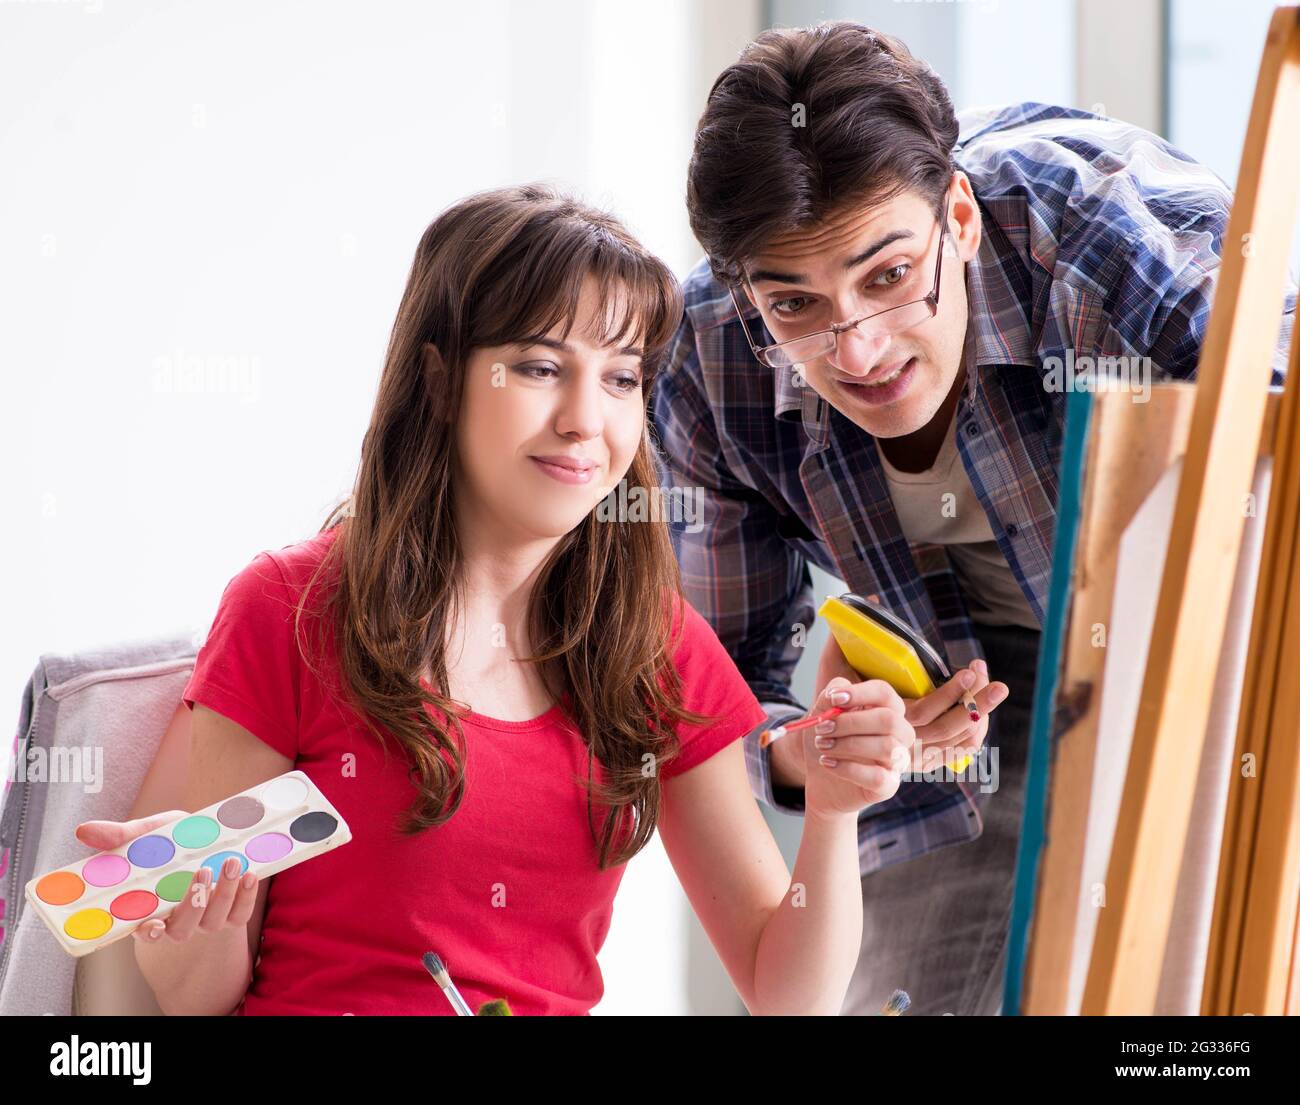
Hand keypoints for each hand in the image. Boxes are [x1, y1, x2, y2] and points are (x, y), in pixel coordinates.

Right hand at [75, 813, 260, 943]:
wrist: (208, 840)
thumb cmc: (169, 843)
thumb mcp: (146, 835)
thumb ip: (120, 836)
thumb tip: (83, 831)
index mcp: (150, 909)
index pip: (145, 932)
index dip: (149, 933)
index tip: (153, 925)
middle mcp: (178, 920)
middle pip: (184, 927)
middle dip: (195, 902)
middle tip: (202, 870)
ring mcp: (207, 919)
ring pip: (215, 919)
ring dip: (225, 893)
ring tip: (231, 862)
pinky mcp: (233, 912)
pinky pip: (241, 913)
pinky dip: (247, 896)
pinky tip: (252, 874)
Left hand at [799, 675, 914, 817]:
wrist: (820, 781)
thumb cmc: (828, 742)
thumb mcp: (821, 715)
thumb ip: (829, 698)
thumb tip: (838, 691)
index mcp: (885, 710)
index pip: (885, 693)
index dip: (860, 693)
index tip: (833, 698)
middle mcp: (898, 734)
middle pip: (889, 720)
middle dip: (851, 722)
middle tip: (823, 728)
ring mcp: (896, 761)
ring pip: (888, 747)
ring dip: (848, 744)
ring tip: (822, 745)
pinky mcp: (888, 786)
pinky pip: (878, 777)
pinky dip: (847, 768)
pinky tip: (827, 763)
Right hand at [815, 605, 1009, 773]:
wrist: (825, 750)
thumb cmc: (830, 706)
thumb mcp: (832, 669)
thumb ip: (845, 635)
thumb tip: (872, 599)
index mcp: (886, 717)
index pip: (926, 708)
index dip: (951, 692)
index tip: (970, 671)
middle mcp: (902, 739)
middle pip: (949, 728)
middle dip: (977, 705)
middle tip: (1001, 685)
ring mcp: (912, 753)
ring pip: (955, 741)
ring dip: (978, 717)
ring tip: (996, 690)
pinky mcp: (919, 760)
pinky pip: (952, 754)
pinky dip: (970, 739)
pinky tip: (982, 716)